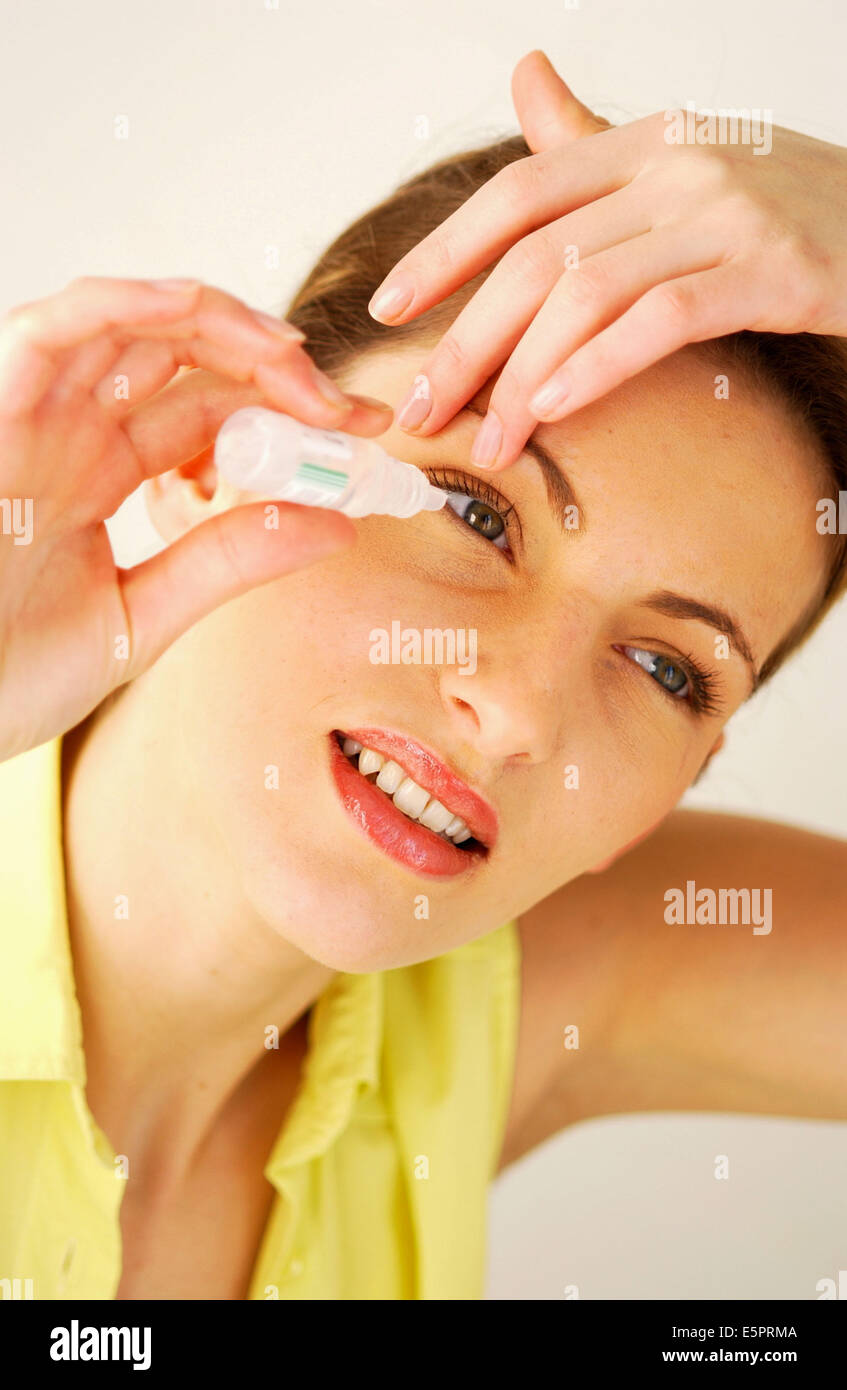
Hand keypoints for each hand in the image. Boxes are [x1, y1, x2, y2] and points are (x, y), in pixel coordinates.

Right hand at [0, 275, 391, 761]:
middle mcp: (71, 430)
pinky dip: (125, 304)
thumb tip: (336, 525)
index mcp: (102, 472)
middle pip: (183, 354)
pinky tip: (194, 311)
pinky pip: (53, 326)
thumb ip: (227, 563)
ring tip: (290, 360)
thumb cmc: (9, 676)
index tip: (360, 432)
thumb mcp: (141, 618)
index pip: (208, 412)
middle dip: (272, 366)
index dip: (288, 412)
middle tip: (340, 406)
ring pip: (130, 322)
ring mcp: (31, 414)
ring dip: (219, 322)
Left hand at [368, 49, 846, 470]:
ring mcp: (729, 213)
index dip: (444, 250)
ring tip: (490, 439)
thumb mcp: (685, 162)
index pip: (519, 191)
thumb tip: (524, 73)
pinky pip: (663, 319)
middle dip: (466, 341)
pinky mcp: (775, 270)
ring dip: (522, 377)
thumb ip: (596, 137)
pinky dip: (600, 366)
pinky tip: (556, 409)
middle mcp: (679, 165)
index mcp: (647, 140)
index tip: (387, 309)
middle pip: (537, 254)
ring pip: (589, 292)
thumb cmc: (788, 210)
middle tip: (423, 408)